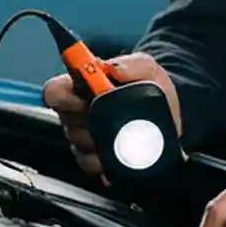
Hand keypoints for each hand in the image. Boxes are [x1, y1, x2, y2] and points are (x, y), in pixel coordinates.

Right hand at [41, 52, 181, 177]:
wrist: (170, 120)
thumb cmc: (153, 90)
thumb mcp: (149, 70)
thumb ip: (134, 63)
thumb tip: (114, 67)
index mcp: (83, 87)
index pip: (55, 90)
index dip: (62, 96)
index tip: (84, 100)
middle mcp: (78, 111)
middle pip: (64, 119)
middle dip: (86, 119)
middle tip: (109, 117)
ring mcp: (83, 136)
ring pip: (77, 142)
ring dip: (97, 139)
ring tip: (121, 135)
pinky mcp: (93, 158)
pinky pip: (88, 163)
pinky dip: (103, 161)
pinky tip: (119, 154)